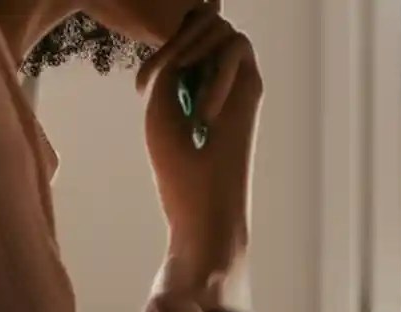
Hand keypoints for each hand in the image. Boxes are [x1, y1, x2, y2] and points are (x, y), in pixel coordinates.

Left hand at [136, 0, 262, 305]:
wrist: (203, 204)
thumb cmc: (177, 161)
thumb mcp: (160, 98)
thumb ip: (174, 56)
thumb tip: (203, 17)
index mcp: (189, 81)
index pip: (183, 32)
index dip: (167, 38)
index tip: (146, 85)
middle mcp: (216, 77)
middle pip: (202, 22)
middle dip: (177, 40)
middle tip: (159, 86)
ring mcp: (238, 81)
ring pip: (221, 28)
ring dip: (195, 50)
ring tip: (181, 95)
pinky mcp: (254, 89)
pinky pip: (237, 46)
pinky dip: (216, 70)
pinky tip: (203, 110)